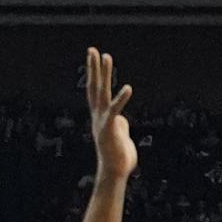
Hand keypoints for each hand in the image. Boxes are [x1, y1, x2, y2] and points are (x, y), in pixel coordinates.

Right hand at [84, 48, 135, 180]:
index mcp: (100, 116)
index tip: (95, 60)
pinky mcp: (112, 127)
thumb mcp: (119, 134)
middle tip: (93, 49)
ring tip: (106, 56)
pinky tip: (128, 88)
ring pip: (102, 92)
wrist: (115, 171)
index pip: (95, 91)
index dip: (94, 75)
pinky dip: (122, 99)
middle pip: (94, 86)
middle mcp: (98, 115)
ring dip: (104, 74)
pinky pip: (116, 110)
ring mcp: (103, 120)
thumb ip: (118, 123)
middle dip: (94, 68)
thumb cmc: (118, 156)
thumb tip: (120, 118)